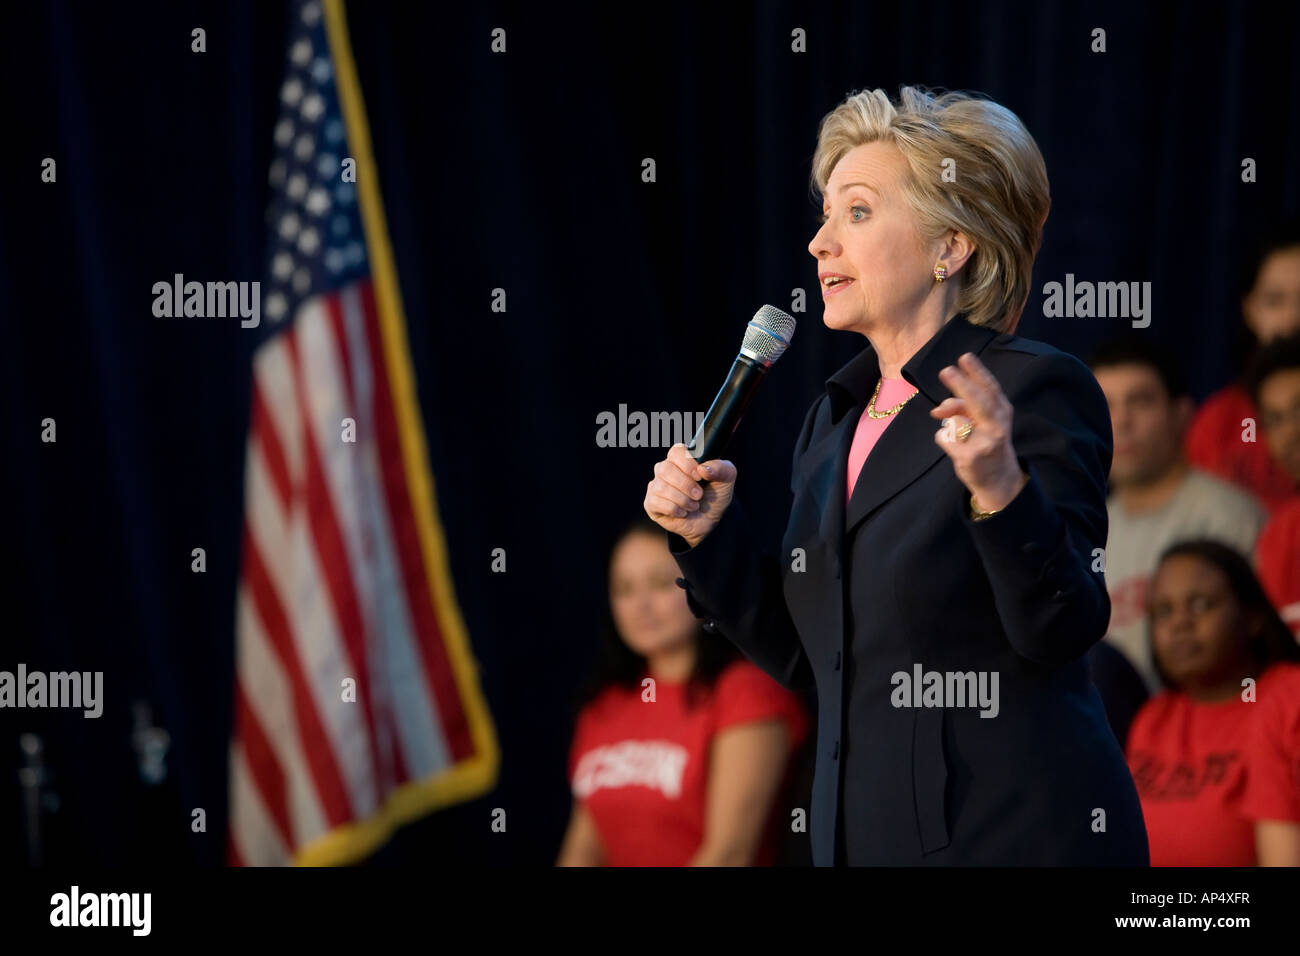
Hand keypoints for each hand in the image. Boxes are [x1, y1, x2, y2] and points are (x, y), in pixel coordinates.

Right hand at [643, 443, 736, 547]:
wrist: (710, 521)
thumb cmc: (715, 496)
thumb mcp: (727, 480)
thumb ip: (721, 468)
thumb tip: (703, 469)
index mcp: (681, 459)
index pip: (676, 451)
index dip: (687, 463)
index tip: (699, 476)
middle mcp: (665, 469)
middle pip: (666, 469)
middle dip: (686, 485)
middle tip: (699, 495)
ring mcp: (656, 486)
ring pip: (661, 487)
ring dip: (682, 499)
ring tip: (694, 506)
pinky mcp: (651, 503)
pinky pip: (656, 502)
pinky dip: (674, 509)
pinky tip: (683, 512)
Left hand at [930, 352, 1027, 511]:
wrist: (999, 480)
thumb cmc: (987, 443)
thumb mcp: (982, 422)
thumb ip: (963, 408)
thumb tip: (938, 409)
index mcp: (1002, 412)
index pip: (990, 388)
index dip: (977, 372)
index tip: (964, 358)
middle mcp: (997, 426)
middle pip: (978, 401)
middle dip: (961, 385)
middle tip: (946, 371)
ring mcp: (984, 442)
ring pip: (955, 421)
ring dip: (949, 424)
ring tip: (960, 436)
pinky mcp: (969, 457)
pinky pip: (944, 437)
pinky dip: (944, 438)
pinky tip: (956, 447)